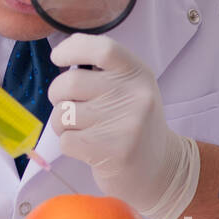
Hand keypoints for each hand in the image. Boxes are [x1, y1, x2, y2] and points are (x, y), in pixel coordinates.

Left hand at [47, 34, 199, 218]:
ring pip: (63, 114)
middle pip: (70, 83)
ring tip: (82, 129)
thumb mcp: (130, 89)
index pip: (102, 49)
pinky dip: (69, 144)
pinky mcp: (111, 151)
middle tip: (68, 105)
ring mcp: (124, 124)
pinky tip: (88, 148)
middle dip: (57, 94)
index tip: (57, 58)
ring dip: (62, 123)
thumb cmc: (133, 124)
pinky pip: (66, 140)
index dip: (72, 49)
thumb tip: (62, 55)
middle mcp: (134, 95)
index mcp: (137, 74)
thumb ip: (103, 72)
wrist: (161, 170)